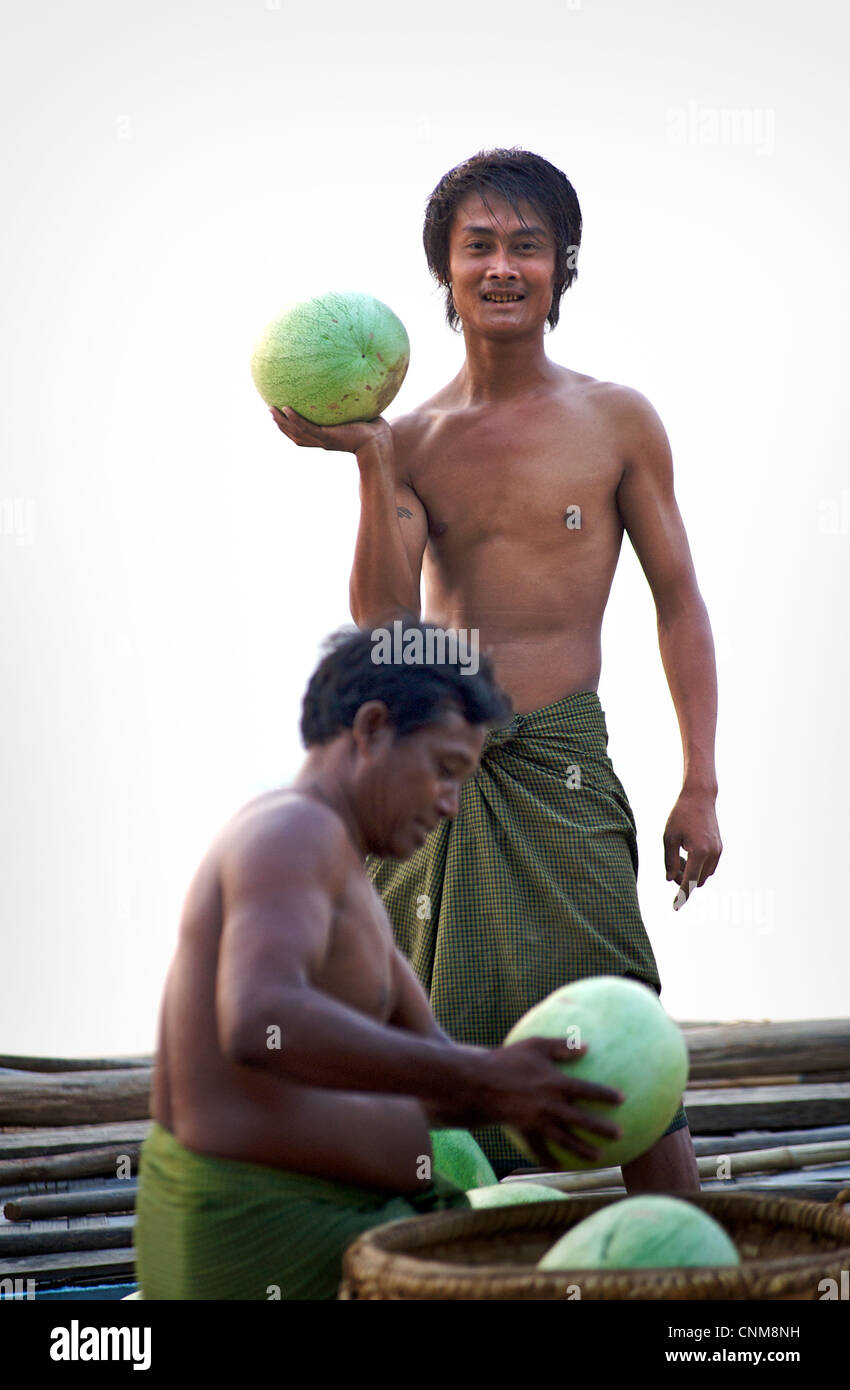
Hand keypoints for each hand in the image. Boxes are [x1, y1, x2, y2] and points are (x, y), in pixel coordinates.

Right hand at [269, 405, 390, 456]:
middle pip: (295, 435)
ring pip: (296, 433)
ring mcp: (323, 440)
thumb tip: (353, 379)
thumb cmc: (373, 428)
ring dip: (282, 423)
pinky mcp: (327, 437)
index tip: (283, 415)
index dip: (292, 427)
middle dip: (282, 425)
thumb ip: (351, 401)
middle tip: (270, 412)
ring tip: (271, 410)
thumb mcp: (359, 412)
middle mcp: (322, 441)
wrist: (379, 442)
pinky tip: (286, 409)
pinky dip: (295, 420)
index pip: (305, 434)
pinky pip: (306, 428)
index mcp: (327, 437)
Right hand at [473, 1038, 623, 1164]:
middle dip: (602, 1129)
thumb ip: (561, 1046)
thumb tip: (587, 1046)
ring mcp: (537, 1121)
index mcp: (554, 1083)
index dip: (605, 1094)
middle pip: (581, 1120)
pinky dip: (550, 1159)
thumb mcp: (534, 1045)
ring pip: (565, 1140)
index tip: (622, 1099)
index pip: (586, 1090)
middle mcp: (549, 1105)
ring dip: (582, 1150)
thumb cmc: (508, 1060)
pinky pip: (540, 1149)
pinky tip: (560, 1166)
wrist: (478, 1084)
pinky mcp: (525, 1132)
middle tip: (620, 1135)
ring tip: (599, 1157)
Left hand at [664, 788, 721, 909]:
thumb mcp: (669, 837)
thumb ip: (669, 860)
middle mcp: (711, 854)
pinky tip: (687, 853)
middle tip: (671, 868)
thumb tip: (670, 880)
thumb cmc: (680, 815)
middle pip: (696, 881)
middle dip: (683, 880)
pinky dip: (698, 866)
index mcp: (698, 852)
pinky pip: (709, 866)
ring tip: (679, 856)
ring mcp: (718, 851)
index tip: (675, 907)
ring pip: (703, 875)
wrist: (699, 797)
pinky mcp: (720, 848)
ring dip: (691, 873)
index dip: (681, 896)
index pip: (688, 881)